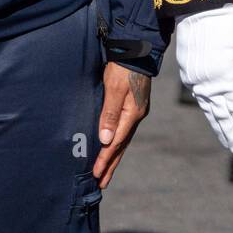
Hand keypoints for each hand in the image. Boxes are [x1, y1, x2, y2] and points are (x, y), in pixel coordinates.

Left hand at [93, 63, 151, 188]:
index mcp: (132, 114)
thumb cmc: (123, 68)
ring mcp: (136, 111)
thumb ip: (109, 114)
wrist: (137, 49)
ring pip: (123, 139)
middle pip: (121, 145)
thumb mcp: (114, 89)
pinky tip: (113, 146)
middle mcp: (136, 116)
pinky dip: (118, 143)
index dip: (105, 159)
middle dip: (111, 165)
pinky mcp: (134, 106)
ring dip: (115, 156)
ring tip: (107, 170)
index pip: (115, 143)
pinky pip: (124, 130)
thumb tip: (105, 140)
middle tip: (102, 183)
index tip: (95, 174)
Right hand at [175, 3, 232, 156]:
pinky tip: (213, 115)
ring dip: (219, 125)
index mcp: (226, 80)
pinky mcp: (187, 70)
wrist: (204, 0)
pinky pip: (200, 97)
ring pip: (209, 109)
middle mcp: (208, 85)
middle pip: (222, 116)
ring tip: (228, 140)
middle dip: (232, 135)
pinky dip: (208, 109)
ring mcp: (195, 79)